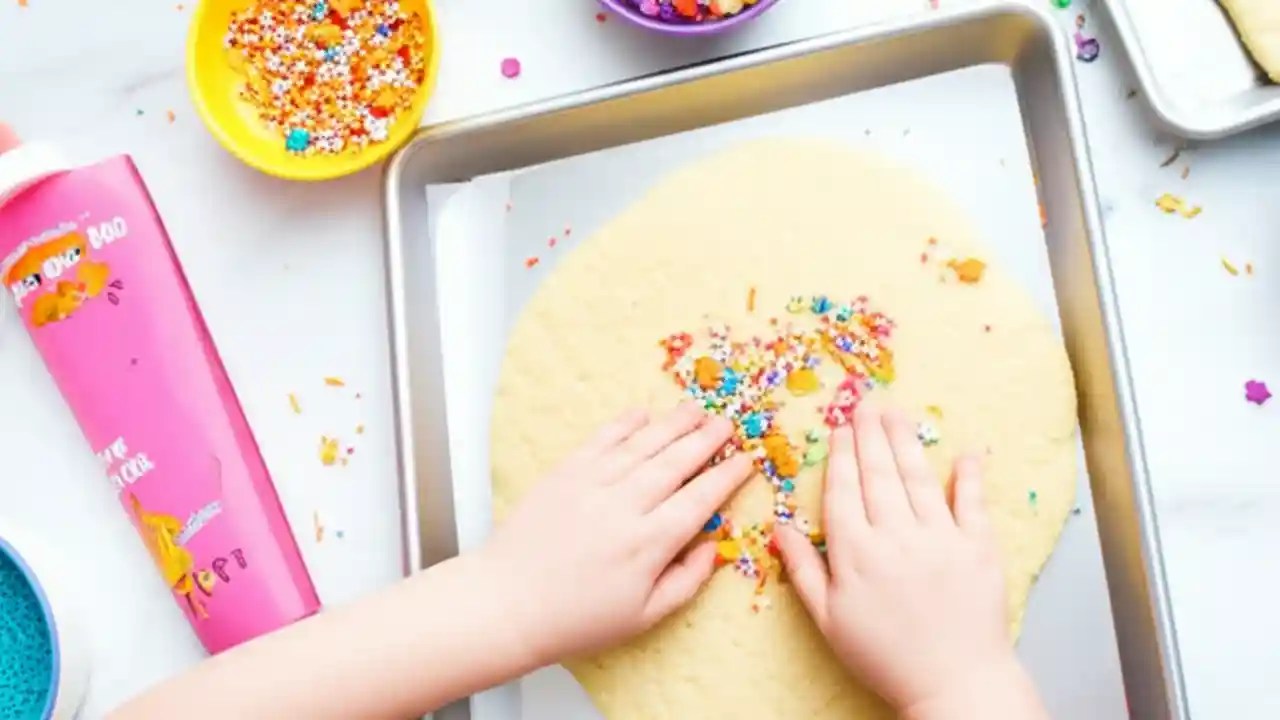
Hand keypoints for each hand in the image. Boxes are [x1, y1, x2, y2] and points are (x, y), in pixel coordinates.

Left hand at [482, 402, 752, 666]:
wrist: (507, 603)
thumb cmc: (576, 619)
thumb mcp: (642, 617)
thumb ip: (686, 582)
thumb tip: (713, 548)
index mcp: (649, 544)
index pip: (700, 499)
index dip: (726, 477)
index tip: (746, 461)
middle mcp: (625, 506)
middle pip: (677, 462)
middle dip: (707, 440)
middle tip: (729, 424)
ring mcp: (593, 484)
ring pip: (644, 444)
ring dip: (674, 424)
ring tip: (697, 411)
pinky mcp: (565, 473)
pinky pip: (602, 440)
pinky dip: (625, 423)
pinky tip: (644, 414)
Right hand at [776, 403, 1046, 718]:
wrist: (953, 685)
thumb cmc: (883, 656)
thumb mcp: (829, 620)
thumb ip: (805, 570)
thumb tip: (778, 528)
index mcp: (855, 553)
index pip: (843, 490)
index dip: (840, 456)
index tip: (839, 428)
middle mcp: (896, 536)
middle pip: (878, 473)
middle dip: (869, 434)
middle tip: (865, 403)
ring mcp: (940, 538)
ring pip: (917, 478)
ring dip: (905, 440)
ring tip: (897, 412)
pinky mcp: (978, 548)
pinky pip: (972, 502)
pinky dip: (969, 475)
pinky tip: (965, 451)